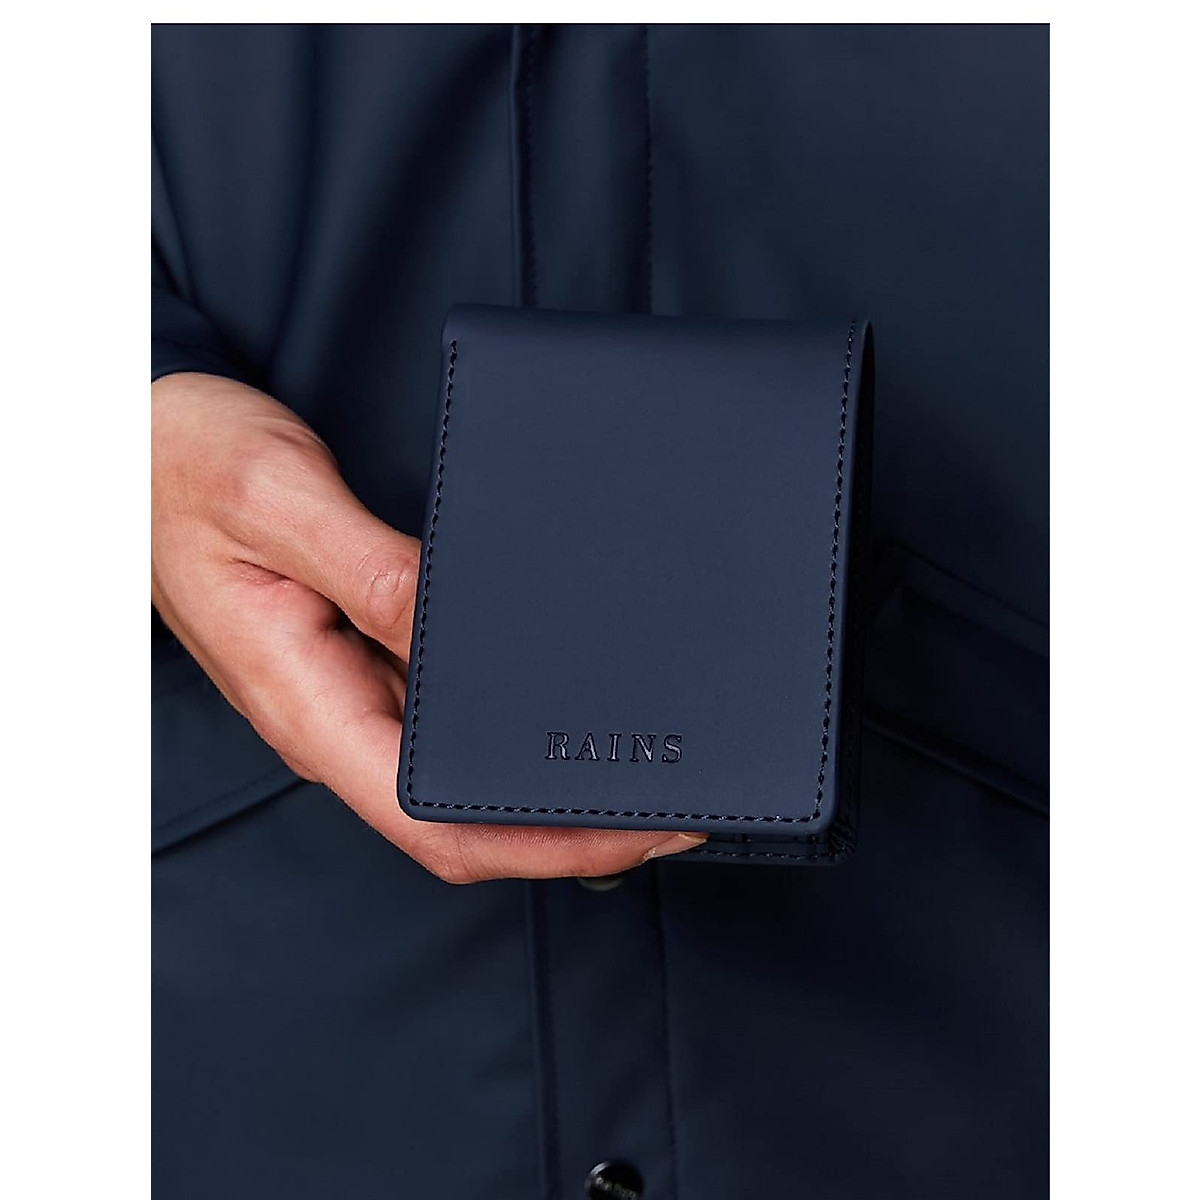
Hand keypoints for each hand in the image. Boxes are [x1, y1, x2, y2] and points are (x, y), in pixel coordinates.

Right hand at [152, 372, 705, 880]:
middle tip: (664, 807)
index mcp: (307, 702)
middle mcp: (331, 715)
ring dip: (542, 789)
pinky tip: (558, 711)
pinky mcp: (358, 659)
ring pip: (454, 777)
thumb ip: (370, 571)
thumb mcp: (278, 506)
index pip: (432, 820)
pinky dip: (509, 733)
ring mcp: (346, 691)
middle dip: (565, 832)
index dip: (538, 844)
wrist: (140, 441)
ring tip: (630, 771)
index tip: (627, 832)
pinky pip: (442, 720)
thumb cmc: (188, 468)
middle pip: (457, 819)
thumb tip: (459, 620)